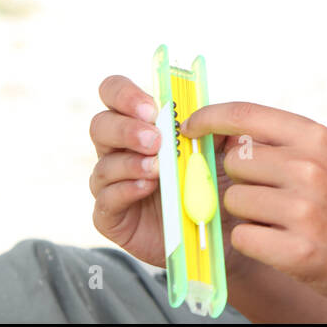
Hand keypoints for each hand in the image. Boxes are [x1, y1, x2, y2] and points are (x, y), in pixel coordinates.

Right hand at [89, 76, 251, 276]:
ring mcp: (113, 183)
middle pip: (100, 125)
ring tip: (158, 167)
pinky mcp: (111, 216)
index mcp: (143, 124)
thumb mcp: (226, 147)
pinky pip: (105, 200)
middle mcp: (121, 149)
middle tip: (156, 140)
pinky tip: (147, 187)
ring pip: (103, 164)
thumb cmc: (219, 181)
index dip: (125, 95)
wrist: (222, 232)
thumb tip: (204, 112)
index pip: (115, 94)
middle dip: (126, 129)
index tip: (153, 108)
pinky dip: (126, 190)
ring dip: (130, 162)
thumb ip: (218, 124)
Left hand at [180, 101, 326, 309]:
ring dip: (246, 214)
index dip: (207, 118)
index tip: (188, 127)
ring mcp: (304, 211)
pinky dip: (253, 242)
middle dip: (239, 179)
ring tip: (282, 222)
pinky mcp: (298, 252)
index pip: (245, 114)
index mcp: (316, 138)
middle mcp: (310, 168)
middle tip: (268, 194)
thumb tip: (221, 136)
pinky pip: (242, 237)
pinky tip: (283, 243)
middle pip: (233, 161)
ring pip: (233, 201)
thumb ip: (282, 144)